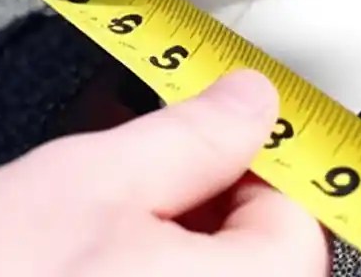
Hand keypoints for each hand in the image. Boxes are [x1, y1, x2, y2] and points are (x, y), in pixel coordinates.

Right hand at [0, 70, 330, 275]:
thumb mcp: (81, 181)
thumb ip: (188, 137)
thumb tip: (251, 100)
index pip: (295, 220)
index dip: (247, 158)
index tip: (204, 130)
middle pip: (252, 260)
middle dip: (194, 204)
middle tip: (123, 177)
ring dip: (154, 242)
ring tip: (74, 230)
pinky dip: (123, 276)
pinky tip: (65, 269)